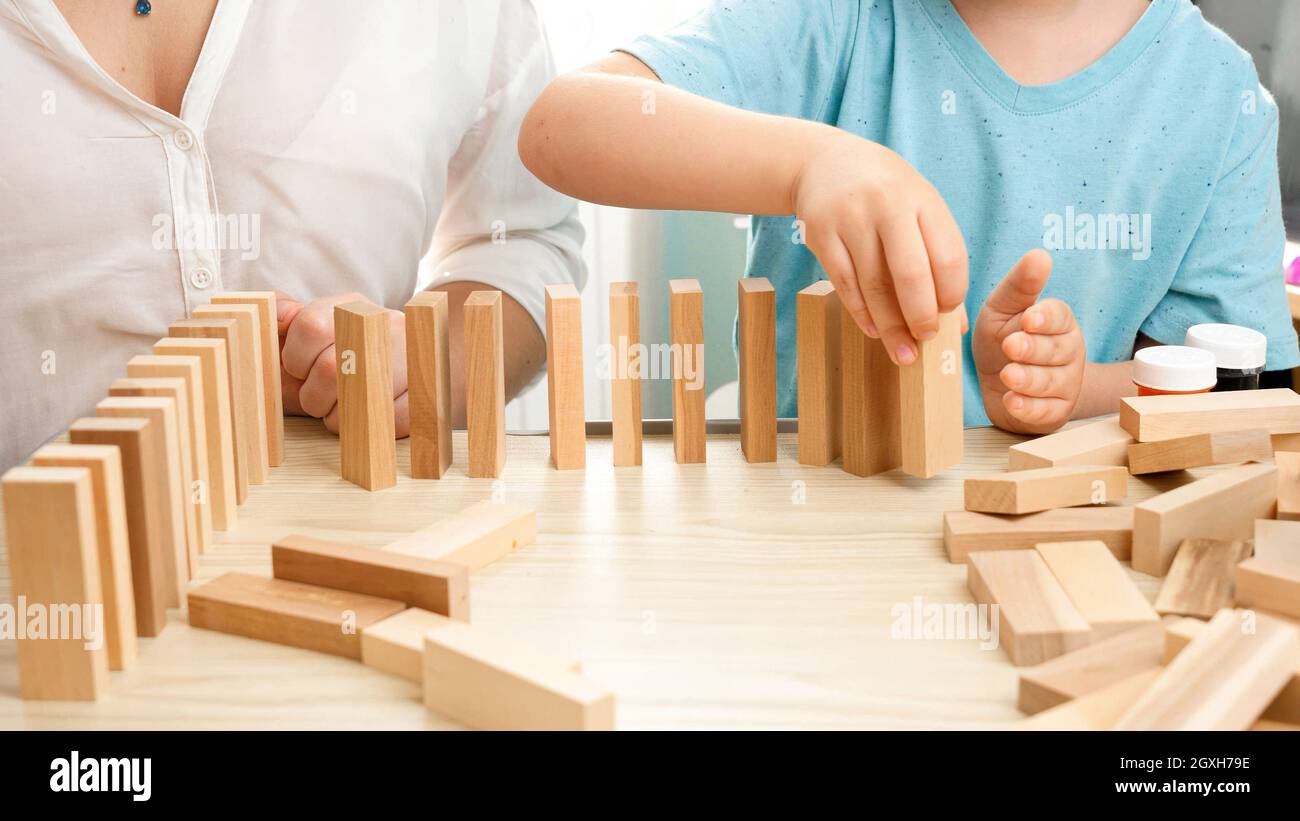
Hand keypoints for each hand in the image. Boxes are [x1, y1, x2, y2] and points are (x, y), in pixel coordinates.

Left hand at [275, 291, 408, 436]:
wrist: (406, 366)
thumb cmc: (338, 357)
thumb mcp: (305, 331)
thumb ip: (281, 315)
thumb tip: (282, 317)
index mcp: (349, 306)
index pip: (311, 328)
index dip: (295, 360)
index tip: (298, 370)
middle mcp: (385, 323)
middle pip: (331, 369)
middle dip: (313, 397)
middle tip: (318, 399)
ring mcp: (412, 354)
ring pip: (360, 400)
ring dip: (341, 418)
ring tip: (343, 410)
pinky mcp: (430, 388)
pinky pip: (393, 420)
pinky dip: (372, 428)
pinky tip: (367, 419)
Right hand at [792, 131, 968, 364]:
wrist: (825, 162)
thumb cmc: (884, 193)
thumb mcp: (918, 209)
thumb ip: (939, 259)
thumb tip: (955, 326)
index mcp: (922, 199)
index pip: (948, 257)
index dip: (952, 295)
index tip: (947, 315)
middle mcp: (888, 205)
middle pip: (911, 274)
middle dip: (921, 316)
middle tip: (925, 340)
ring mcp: (851, 219)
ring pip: (874, 286)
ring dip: (890, 326)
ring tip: (902, 353)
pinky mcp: (821, 235)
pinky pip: (845, 285)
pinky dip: (862, 314)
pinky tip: (874, 330)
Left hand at [972, 250, 1084, 433]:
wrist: (999, 383)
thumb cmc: (1003, 338)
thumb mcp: (1003, 309)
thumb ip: (1019, 286)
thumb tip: (1039, 255)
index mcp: (1058, 322)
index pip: (1059, 317)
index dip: (1045, 319)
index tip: (1028, 318)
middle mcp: (1068, 351)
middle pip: (1056, 350)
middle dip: (1033, 349)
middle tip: (1011, 346)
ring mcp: (1065, 383)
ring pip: (1051, 382)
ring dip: (1029, 379)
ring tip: (1008, 376)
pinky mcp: (1055, 412)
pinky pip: (1046, 412)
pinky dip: (1028, 408)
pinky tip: (1012, 401)